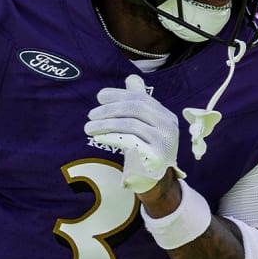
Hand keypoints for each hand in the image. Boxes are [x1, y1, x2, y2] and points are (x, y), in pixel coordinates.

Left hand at [84, 74, 184, 193]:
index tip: (99, 97)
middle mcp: (169, 127)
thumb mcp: (143, 125)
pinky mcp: (155, 158)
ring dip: (105, 123)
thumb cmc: (145, 149)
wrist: (152, 180)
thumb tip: (132, 78)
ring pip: (131, 124)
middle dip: (110, 109)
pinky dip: (111, 137)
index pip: (141, 98)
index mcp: (166, 116)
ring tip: (88, 127)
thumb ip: (139, 102)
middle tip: (91, 114)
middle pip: (136, 108)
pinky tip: (99, 137)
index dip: (119, 95)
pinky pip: (130, 141)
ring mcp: (164, 142)